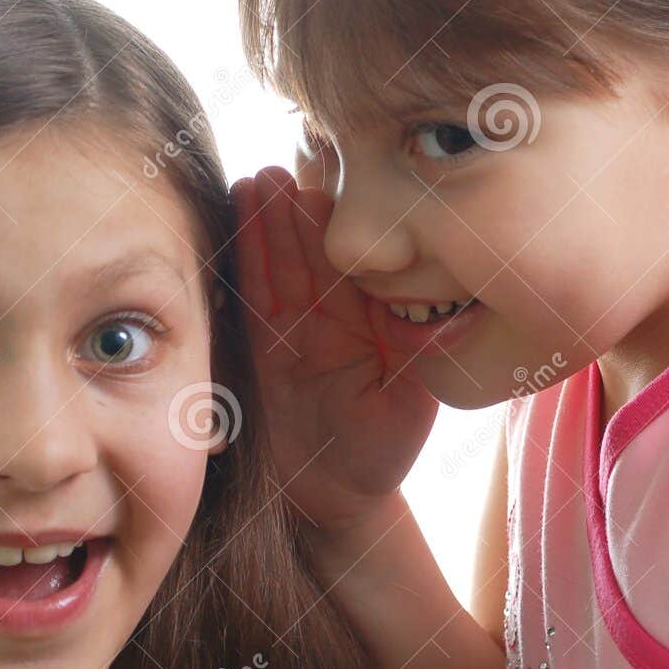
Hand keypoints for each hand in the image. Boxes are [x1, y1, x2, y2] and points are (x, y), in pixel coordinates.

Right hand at [231, 167, 438, 536]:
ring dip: (266, 224)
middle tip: (279, 171)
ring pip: (281, 265)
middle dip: (295, 211)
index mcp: (376, 321)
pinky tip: (237, 219)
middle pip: (313, 253)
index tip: (326, 187)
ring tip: (253, 182)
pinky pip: (255, 294)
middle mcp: (335, 315)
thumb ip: (416, 357)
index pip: (358, 263)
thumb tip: (431, 316)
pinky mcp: (264, 343)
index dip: (340, 226)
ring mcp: (297, 327)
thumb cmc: (381, 452)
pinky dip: (246, 258)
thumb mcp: (411, 404)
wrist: (335, 497)